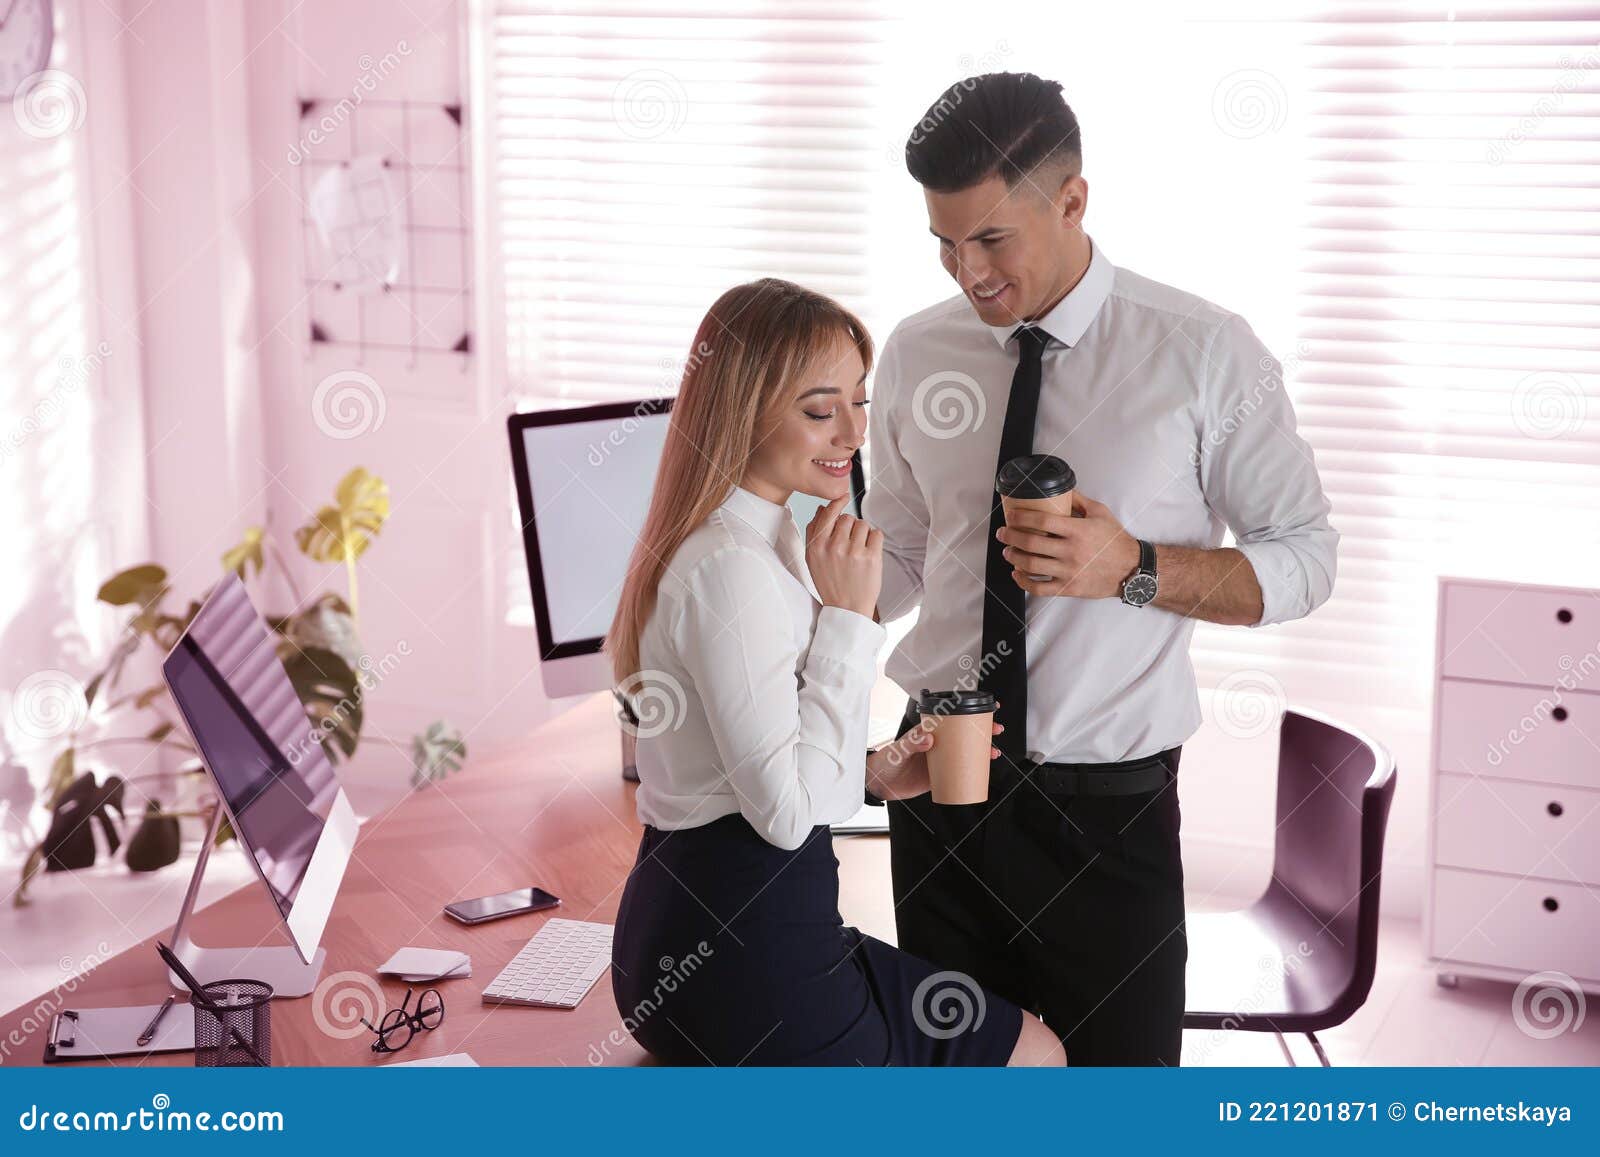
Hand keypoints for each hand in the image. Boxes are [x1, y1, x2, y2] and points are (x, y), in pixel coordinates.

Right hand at [806, 493, 881, 617]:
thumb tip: (823, 508)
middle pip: (847, 518)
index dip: (837, 503)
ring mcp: (853, 552)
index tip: (843, 497)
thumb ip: (814, 533)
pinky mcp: (871, 557)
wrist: (846, 609)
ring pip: (862, 525)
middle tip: (850, 545)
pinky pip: (877, 534)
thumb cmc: (830, 583)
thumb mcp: (813, 559)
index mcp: (817, 546)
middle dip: (851, 527)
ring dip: (863, 534)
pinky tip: (869, 554)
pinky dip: (875, 541)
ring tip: (859, 552)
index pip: (828, 513)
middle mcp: (833, 547)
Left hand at [865, 710, 1005, 800]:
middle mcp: (936, 744)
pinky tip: (980, 774)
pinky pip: (958, 773)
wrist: (879, 784)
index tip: (984, 709)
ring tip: (993, 753)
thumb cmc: (885, 761)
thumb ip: (912, 743)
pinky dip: (971, 773)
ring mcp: (939, 760)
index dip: (968, 713)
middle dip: (981, 731)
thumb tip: (928, 739)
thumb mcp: (898, 750)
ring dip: (980, 753)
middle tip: (996, 731)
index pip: (951, 719)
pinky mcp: (938, 777)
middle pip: (963, 735)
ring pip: (964, 754)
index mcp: (928, 732)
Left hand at [995, 492, 1139, 597]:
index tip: (1011, 516)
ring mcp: (1069, 571)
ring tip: (1008, 552)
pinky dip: (1023, 582)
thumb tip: (1060, 489)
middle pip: (1031, 543)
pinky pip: (1039, 588)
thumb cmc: (1115, 540)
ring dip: (1014, 558)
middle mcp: (1071, 551)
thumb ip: (1079, 500)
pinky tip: (1018, 574)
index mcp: (1078, 530)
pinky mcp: (1068, 587)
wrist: (1131, 569)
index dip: (1021, 518)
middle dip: (1011, 537)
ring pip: (1031, 566)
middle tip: (1003, 534)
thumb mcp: (1101, 513)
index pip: (1042, 521)